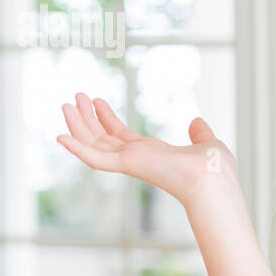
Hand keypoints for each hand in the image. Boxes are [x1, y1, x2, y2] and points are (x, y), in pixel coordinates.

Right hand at [56, 92, 237, 206]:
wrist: (213, 177)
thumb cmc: (214, 168)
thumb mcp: (206, 143)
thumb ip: (200, 133)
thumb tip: (197, 122)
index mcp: (153, 154)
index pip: (122, 137)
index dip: (108, 119)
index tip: (98, 101)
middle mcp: (138, 160)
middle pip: (103, 138)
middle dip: (88, 119)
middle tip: (76, 97)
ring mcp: (130, 163)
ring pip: (94, 145)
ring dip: (78, 126)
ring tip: (66, 104)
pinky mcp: (126, 166)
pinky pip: (95, 158)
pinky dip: (77, 149)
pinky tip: (60, 137)